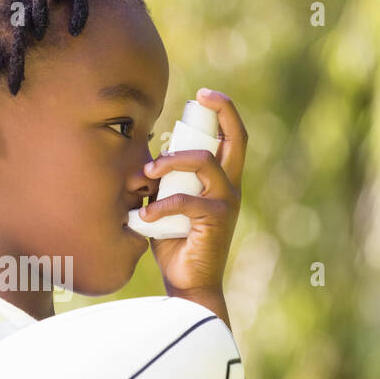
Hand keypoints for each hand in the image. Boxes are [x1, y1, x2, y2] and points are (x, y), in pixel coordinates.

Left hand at [139, 87, 248, 295]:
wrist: (187, 284)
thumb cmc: (175, 245)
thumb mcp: (166, 207)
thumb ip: (162, 184)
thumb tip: (144, 164)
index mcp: (221, 182)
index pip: (232, 139)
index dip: (223, 112)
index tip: (204, 95)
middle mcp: (230, 188)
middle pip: (236, 139)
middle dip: (222, 111)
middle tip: (199, 97)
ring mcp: (226, 203)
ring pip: (204, 162)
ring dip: (171, 161)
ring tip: (147, 171)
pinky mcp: (215, 220)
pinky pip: (185, 201)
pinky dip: (159, 207)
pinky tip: (143, 218)